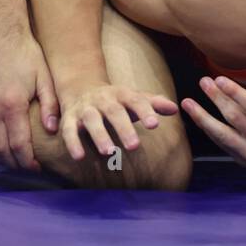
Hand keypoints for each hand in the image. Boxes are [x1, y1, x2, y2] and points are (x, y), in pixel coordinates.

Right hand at [0, 32, 57, 171]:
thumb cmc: (26, 54)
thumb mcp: (45, 77)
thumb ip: (50, 105)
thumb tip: (53, 130)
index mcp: (12, 103)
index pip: (18, 145)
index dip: (27, 161)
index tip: (35, 167)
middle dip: (13, 163)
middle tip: (22, 166)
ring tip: (7, 160)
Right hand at [60, 84, 178, 161]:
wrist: (81, 88)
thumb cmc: (116, 101)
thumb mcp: (134, 98)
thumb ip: (153, 103)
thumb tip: (175, 108)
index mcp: (121, 94)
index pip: (136, 100)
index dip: (145, 111)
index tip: (154, 125)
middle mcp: (103, 100)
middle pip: (114, 112)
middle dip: (124, 128)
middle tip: (134, 146)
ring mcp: (85, 108)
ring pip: (91, 120)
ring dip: (99, 135)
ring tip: (109, 152)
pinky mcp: (70, 118)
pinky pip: (69, 130)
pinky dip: (72, 142)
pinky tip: (79, 157)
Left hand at [182, 76, 245, 181]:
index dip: (236, 93)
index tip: (220, 79)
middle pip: (235, 118)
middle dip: (217, 98)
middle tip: (204, 82)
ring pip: (223, 135)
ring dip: (203, 118)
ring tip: (187, 103)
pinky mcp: (245, 162)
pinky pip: (223, 145)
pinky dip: (209, 131)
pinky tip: (197, 117)